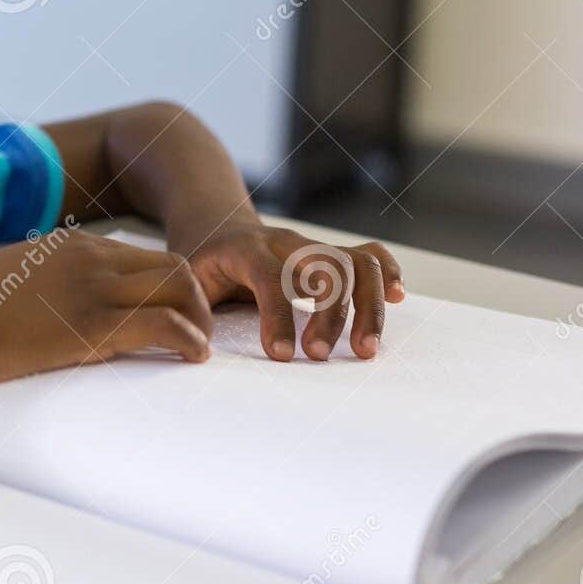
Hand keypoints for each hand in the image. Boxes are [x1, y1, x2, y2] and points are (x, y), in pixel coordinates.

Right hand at [0, 228, 212, 385]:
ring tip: (197, 349)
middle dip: (195, 299)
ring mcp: (94, 288)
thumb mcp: (6, 285)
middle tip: (194, 334)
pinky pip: (165, 323)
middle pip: (174, 265)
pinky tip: (192, 358)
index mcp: (70, 246)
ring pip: (181, 285)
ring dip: (199, 318)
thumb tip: (36, 317)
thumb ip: (36, 290)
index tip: (168, 316)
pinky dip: (189, 340)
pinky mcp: (93, 325)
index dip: (164, 288)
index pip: (141, 256)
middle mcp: (90, 258)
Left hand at [181, 222, 404, 361]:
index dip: (278, 316)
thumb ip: (193, 306)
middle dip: (331, 314)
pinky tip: (397, 297)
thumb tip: (200, 343)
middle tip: (320, 356)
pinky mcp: (329, 253)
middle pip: (325, 267)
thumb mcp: (185, 280)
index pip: (270, 276)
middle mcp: (285, 242)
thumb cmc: (200, 265)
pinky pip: (368, 254)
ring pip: (355, 263)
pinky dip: (388, 273)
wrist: (214, 227)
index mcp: (245, 249)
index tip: (284, 356)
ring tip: (365, 349)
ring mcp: (311, 246)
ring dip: (368, 305)